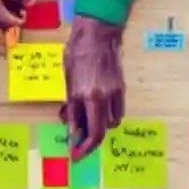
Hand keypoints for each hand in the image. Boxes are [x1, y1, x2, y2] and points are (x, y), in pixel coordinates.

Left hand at [62, 16, 124, 159]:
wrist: (98, 34)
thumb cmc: (77, 53)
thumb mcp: (68, 80)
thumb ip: (71, 106)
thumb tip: (72, 127)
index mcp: (84, 95)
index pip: (86, 130)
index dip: (80, 146)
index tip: (74, 155)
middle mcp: (101, 97)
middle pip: (100, 132)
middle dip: (89, 146)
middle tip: (80, 152)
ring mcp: (114, 93)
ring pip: (110, 123)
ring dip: (99, 130)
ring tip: (86, 129)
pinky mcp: (121, 88)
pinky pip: (118, 112)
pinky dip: (109, 119)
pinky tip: (99, 116)